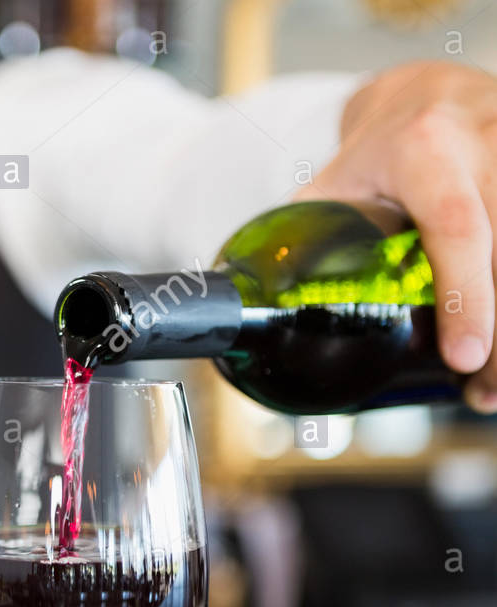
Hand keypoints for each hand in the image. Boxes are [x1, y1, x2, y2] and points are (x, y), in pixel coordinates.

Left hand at [299, 61, 496, 411]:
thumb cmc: (376, 151)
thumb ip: (302, 239)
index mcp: (425, 150)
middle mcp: (486, 143)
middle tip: (482, 392)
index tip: (463, 355)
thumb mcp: (335, 183)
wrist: (428, 93)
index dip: (466, 295)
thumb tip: (253, 309)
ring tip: (491, 385)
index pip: (455, 227)